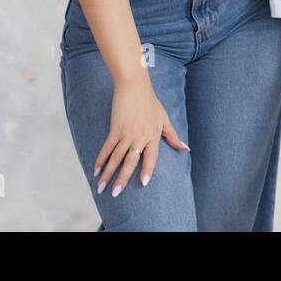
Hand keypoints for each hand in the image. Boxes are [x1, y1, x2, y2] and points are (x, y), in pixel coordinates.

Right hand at [94, 76, 188, 196]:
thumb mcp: (164, 118)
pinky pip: (106, 148)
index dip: (147, 170)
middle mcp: (140, 137)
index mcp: (153, 136)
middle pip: (130, 162)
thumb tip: (185, 149)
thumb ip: (173, 136)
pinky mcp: (114, 129)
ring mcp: (126, 134)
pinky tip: (96, 171)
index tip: (143, 183)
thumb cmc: (151, 102)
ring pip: (115, 158)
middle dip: (122, 179)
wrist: (134, 86)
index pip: (151, 157)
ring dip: (108, 174)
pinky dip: (100, 160)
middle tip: (116, 193)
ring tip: (101, 188)